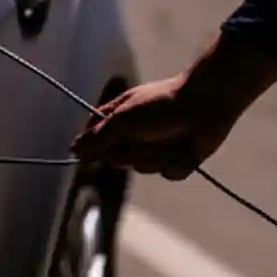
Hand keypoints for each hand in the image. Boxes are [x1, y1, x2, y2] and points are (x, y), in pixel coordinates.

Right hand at [70, 75, 233, 179]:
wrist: (203, 104)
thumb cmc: (159, 106)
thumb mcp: (121, 120)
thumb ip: (97, 138)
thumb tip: (73, 150)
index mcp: (121, 117)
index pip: (96, 138)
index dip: (93, 148)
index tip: (89, 156)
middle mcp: (138, 133)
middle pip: (118, 159)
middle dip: (129, 153)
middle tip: (141, 137)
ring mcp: (158, 146)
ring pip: (144, 167)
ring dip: (155, 156)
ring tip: (169, 139)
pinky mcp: (179, 159)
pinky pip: (168, 173)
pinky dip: (176, 163)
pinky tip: (184, 149)